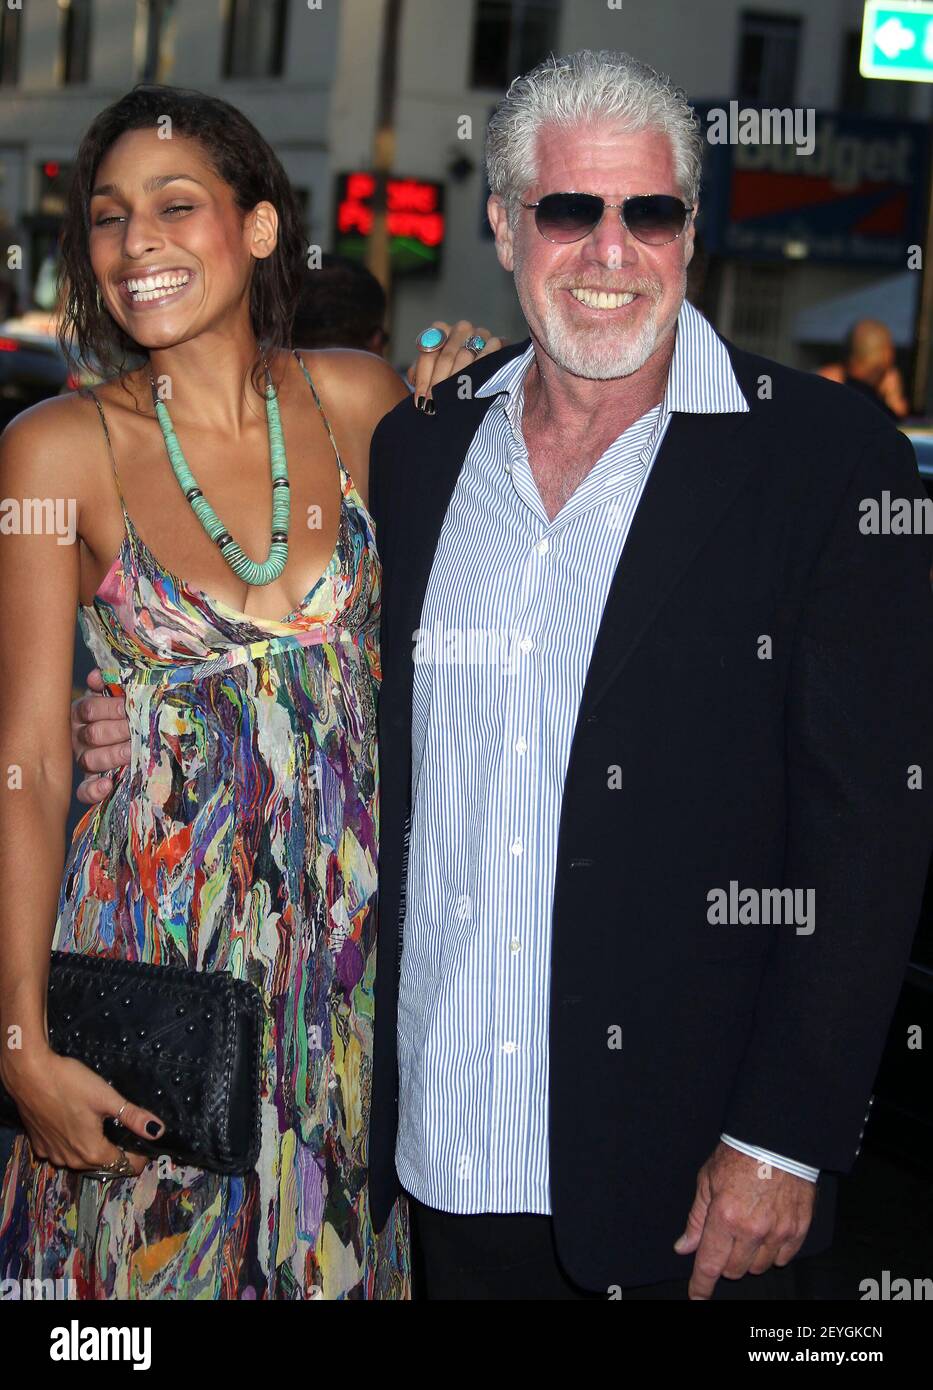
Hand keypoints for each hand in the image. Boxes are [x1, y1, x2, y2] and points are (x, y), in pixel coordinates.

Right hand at [1, 1044, 163, 1176]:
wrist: (29, 1074)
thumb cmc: (69, 1083)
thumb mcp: (107, 1097)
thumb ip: (133, 1116)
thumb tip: (158, 1131)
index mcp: (92, 1151)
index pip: (123, 1165)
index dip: (138, 1156)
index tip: (145, 1144)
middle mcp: (71, 1160)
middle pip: (103, 1164)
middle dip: (118, 1153)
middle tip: (128, 1133)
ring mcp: (53, 1154)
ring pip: (82, 1160)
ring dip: (95, 1149)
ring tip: (104, 1128)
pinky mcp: (39, 1145)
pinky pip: (63, 1152)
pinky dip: (73, 1144)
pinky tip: (77, 1126)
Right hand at [71, 667, 129, 803]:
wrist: (132, 734)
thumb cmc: (125, 711)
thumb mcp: (117, 695)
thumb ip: (111, 684)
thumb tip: (98, 675)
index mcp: (83, 712)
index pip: (89, 708)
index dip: (109, 707)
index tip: (128, 706)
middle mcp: (79, 737)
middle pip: (93, 734)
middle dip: (118, 730)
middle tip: (138, 728)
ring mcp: (84, 760)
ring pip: (91, 759)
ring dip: (113, 755)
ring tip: (131, 752)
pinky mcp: (90, 782)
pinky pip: (85, 790)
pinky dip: (94, 790)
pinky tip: (107, 784)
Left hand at [406, 320, 506, 410]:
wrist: (484, 370)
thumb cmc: (450, 371)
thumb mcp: (432, 370)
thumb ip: (419, 373)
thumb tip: (413, 381)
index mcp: (440, 329)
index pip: (428, 353)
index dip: (423, 378)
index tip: (420, 400)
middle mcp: (460, 328)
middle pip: (447, 356)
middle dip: (438, 383)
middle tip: (433, 404)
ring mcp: (479, 332)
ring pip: (465, 356)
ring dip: (457, 380)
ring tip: (450, 400)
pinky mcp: (496, 341)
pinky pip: (487, 355)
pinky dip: (478, 372)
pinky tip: (472, 388)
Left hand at [674, 1141, 815, 1298]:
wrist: (776, 1140)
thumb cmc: (738, 1155)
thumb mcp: (707, 1181)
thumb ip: (696, 1219)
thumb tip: (684, 1247)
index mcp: (725, 1217)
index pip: (710, 1264)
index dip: (701, 1285)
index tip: (697, 1295)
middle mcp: (753, 1229)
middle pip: (735, 1270)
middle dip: (725, 1260)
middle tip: (726, 1238)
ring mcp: (778, 1231)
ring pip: (759, 1267)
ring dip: (750, 1258)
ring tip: (748, 1231)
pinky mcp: (799, 1229)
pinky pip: (783, 1258)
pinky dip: (773, 1252)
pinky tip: (767, 1232)